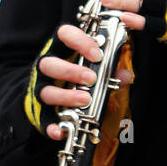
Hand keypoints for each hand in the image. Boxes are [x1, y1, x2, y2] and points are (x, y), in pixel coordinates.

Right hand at [39, 22, 133, 142]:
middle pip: (49, 64)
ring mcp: (41, 89)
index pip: (64, 34)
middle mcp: (47, 67)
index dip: (80, 41)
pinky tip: (61, 131)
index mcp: (61, 50)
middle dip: (70, 71)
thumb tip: (127, 75)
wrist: (47, 96)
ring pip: (45, 91)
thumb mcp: (93, 67)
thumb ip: (110, 70)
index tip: (98, 54)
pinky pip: (43, 118)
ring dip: (65, 96)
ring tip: (85, 100)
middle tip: (91, 78)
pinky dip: (51, 126)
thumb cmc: (75, 75)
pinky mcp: (39, 110)